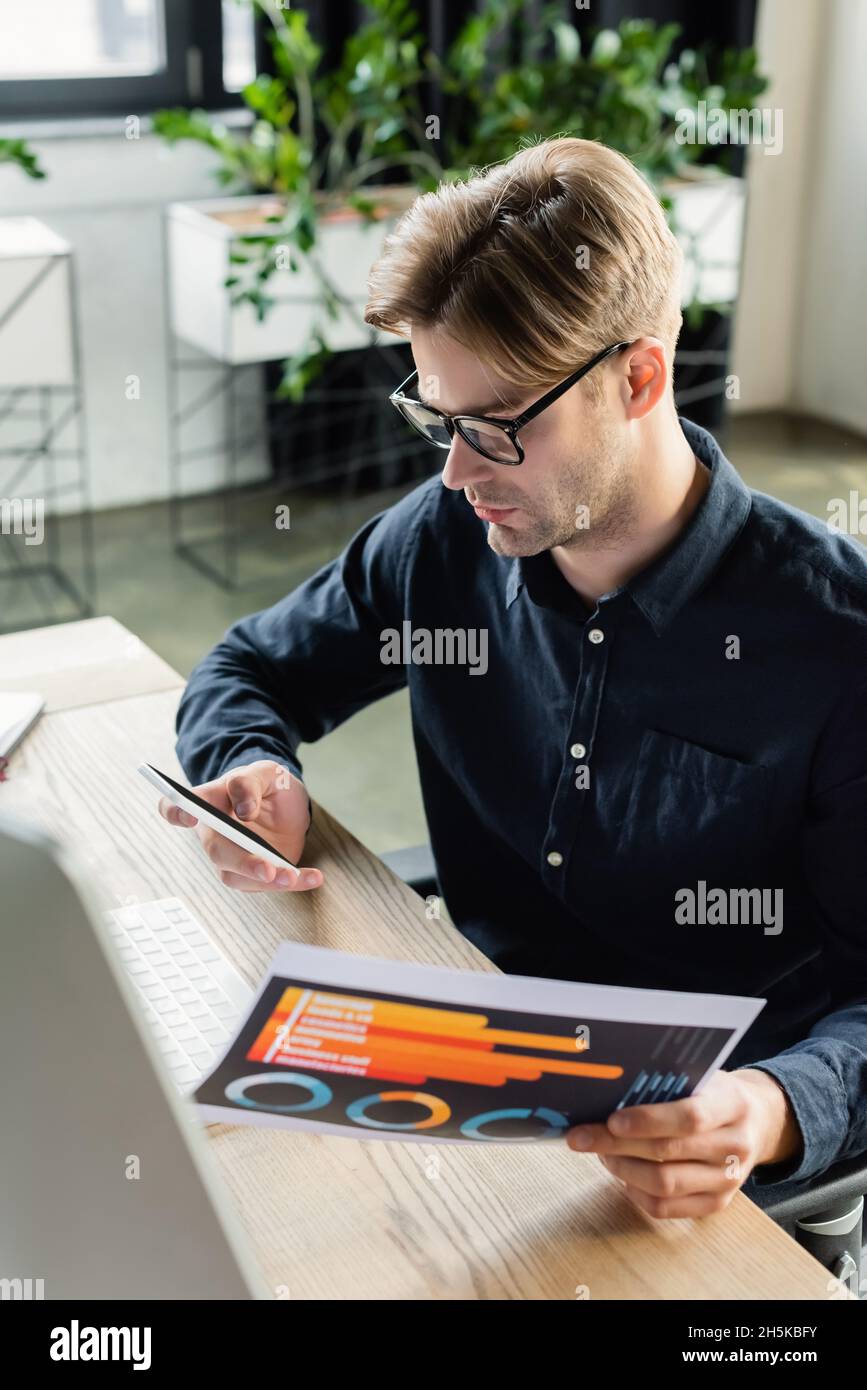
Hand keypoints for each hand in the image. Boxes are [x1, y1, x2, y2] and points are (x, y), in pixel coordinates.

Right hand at [158, 758, 322, 892]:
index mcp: (208, 802)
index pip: (175, 807)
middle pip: (216, 851)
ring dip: (267, 880)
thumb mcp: (265, 772)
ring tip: (293, 876)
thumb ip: (250, 782)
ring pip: (238, 876)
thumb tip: (243, 810)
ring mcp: (231, 856)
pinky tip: (314, 877)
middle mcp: (214, 833)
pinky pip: (267, 884)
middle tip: (268, 870)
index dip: (175, 813)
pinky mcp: (252, 873)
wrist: (286, 804)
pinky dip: (293, 883)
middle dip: (242, 862)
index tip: (189, 816)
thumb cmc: (267, 784)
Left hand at [566, 1068, 801, 1218]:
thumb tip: (605, 1092)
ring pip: (665, 1184)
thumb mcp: (700, 1076)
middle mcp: (736, 1146)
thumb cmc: (714, 1093)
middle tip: (580, 1136)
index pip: (690, 1117)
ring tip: (602, 1152)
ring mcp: (729, 1179)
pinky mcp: (717, 1204)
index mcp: (733, 1104)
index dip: (648, 1120)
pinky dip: (635, 1191)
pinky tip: (621, 1173)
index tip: (612, 1120)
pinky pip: (667, 1207)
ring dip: (622, 1168)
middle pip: (668, 1152)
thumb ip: (665, 1084)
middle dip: (615, 1144)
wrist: (759, 1122)